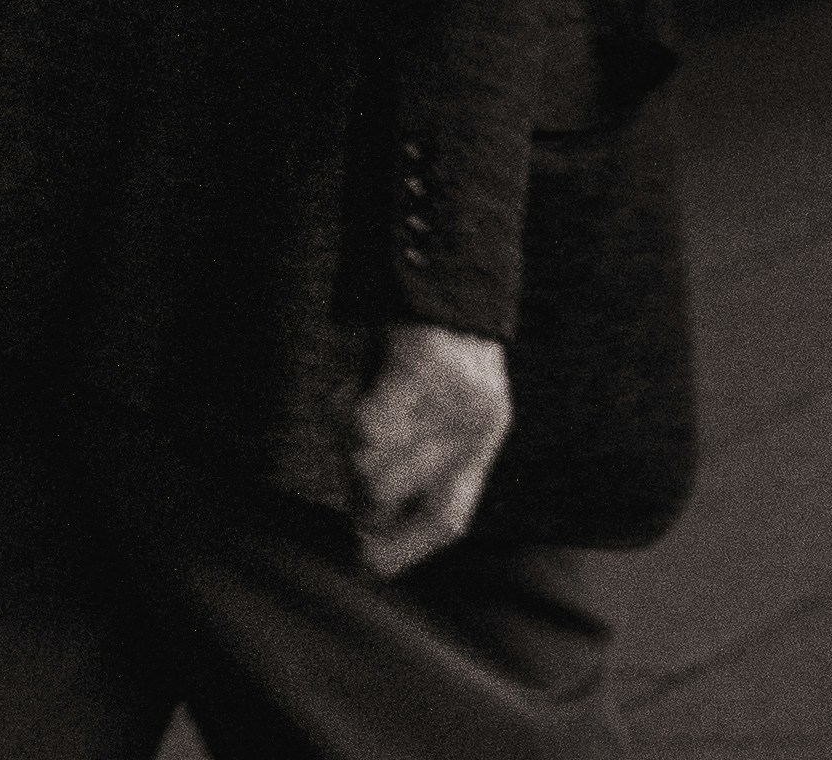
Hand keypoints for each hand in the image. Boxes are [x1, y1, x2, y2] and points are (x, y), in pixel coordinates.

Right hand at [345, 322, 507, 577]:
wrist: (447, 266)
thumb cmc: (430, 346)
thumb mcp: (435, 411)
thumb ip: (407, 464)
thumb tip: (364, 529)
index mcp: (485, 437)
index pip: (449, 518)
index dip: (404, 550)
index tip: (365, 566)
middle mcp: (478, 424)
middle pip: (383, 498)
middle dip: (353, 478)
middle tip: (360, 431)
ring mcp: (453, 399)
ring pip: (367, 463)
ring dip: (349, 433)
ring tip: (370, 388)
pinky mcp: (423, 369)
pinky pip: (364, 424)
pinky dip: (346, 401)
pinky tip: (364, 374)